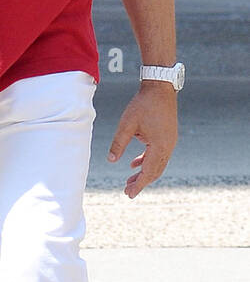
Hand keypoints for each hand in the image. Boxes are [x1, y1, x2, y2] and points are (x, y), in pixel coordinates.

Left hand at [107, 83, 177, 197]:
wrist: (159, 88)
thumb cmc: (143, 104)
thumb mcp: (127, 124)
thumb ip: (119, 143)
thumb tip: (111, 161)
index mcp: (160, 146)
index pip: (148, 171)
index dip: (138, 184)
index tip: (129, 194)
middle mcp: (168, 146)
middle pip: (155, 171)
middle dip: (141, 182)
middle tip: (127, 192)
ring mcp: (169, 141)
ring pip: (157, 163)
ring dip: (144, 172)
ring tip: (129, 180)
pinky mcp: (167, 136)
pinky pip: (157, 154)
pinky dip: (146, 160)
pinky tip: (134, 163)